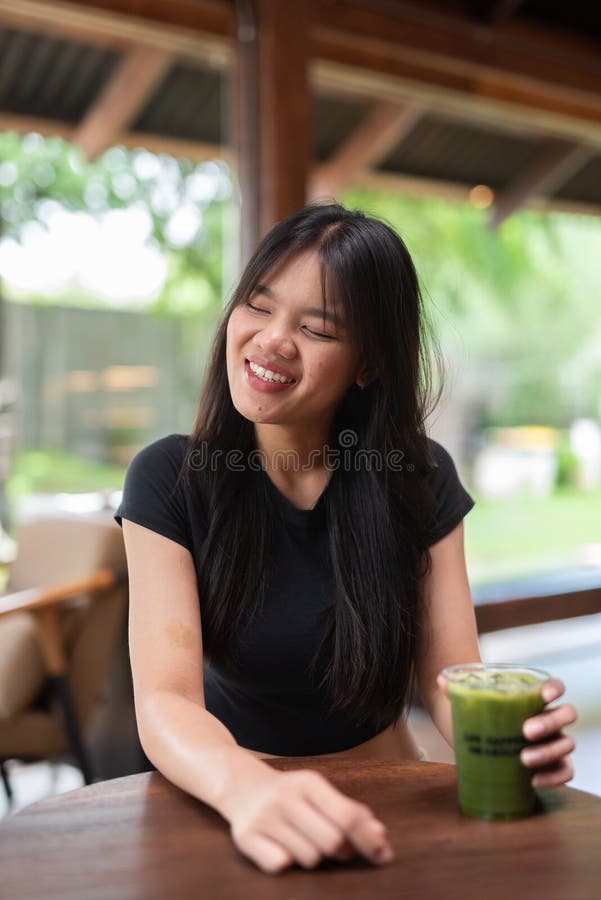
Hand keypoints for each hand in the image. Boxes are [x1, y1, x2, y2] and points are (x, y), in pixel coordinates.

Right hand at [221, 767, 394, 874]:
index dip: (369, 839)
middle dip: (342, 851)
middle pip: (332, 842)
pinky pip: (281, 865)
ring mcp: (263, 818)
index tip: (383, 854)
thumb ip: (349, 811)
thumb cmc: (290, 793)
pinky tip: (282, 846)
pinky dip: (287, 861)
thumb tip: (381, 836)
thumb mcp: (318, 792)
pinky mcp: (245, 838)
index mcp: (308, 783)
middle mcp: (284, 797)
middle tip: (338, 847)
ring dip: (314, 857)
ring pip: (309, 859)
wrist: (240, 786)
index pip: (347, 816)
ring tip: (305, 840)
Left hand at [435, 672, 577, 789]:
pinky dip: (554, 777)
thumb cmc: (480, 716)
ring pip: (566, 744)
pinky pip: (565, 771)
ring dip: (549, 752)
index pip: (554, 687)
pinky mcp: (552, 765)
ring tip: (523, 759)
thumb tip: (441, 680)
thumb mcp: (469, 702)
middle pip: (566, 714)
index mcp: (533, 697)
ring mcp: (553, 741)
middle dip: (549, 722)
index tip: (543, 694)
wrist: (483, 740)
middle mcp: (549, 718)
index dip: (554, 687)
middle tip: (525, 731)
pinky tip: (533, 781)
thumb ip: (456, 688)